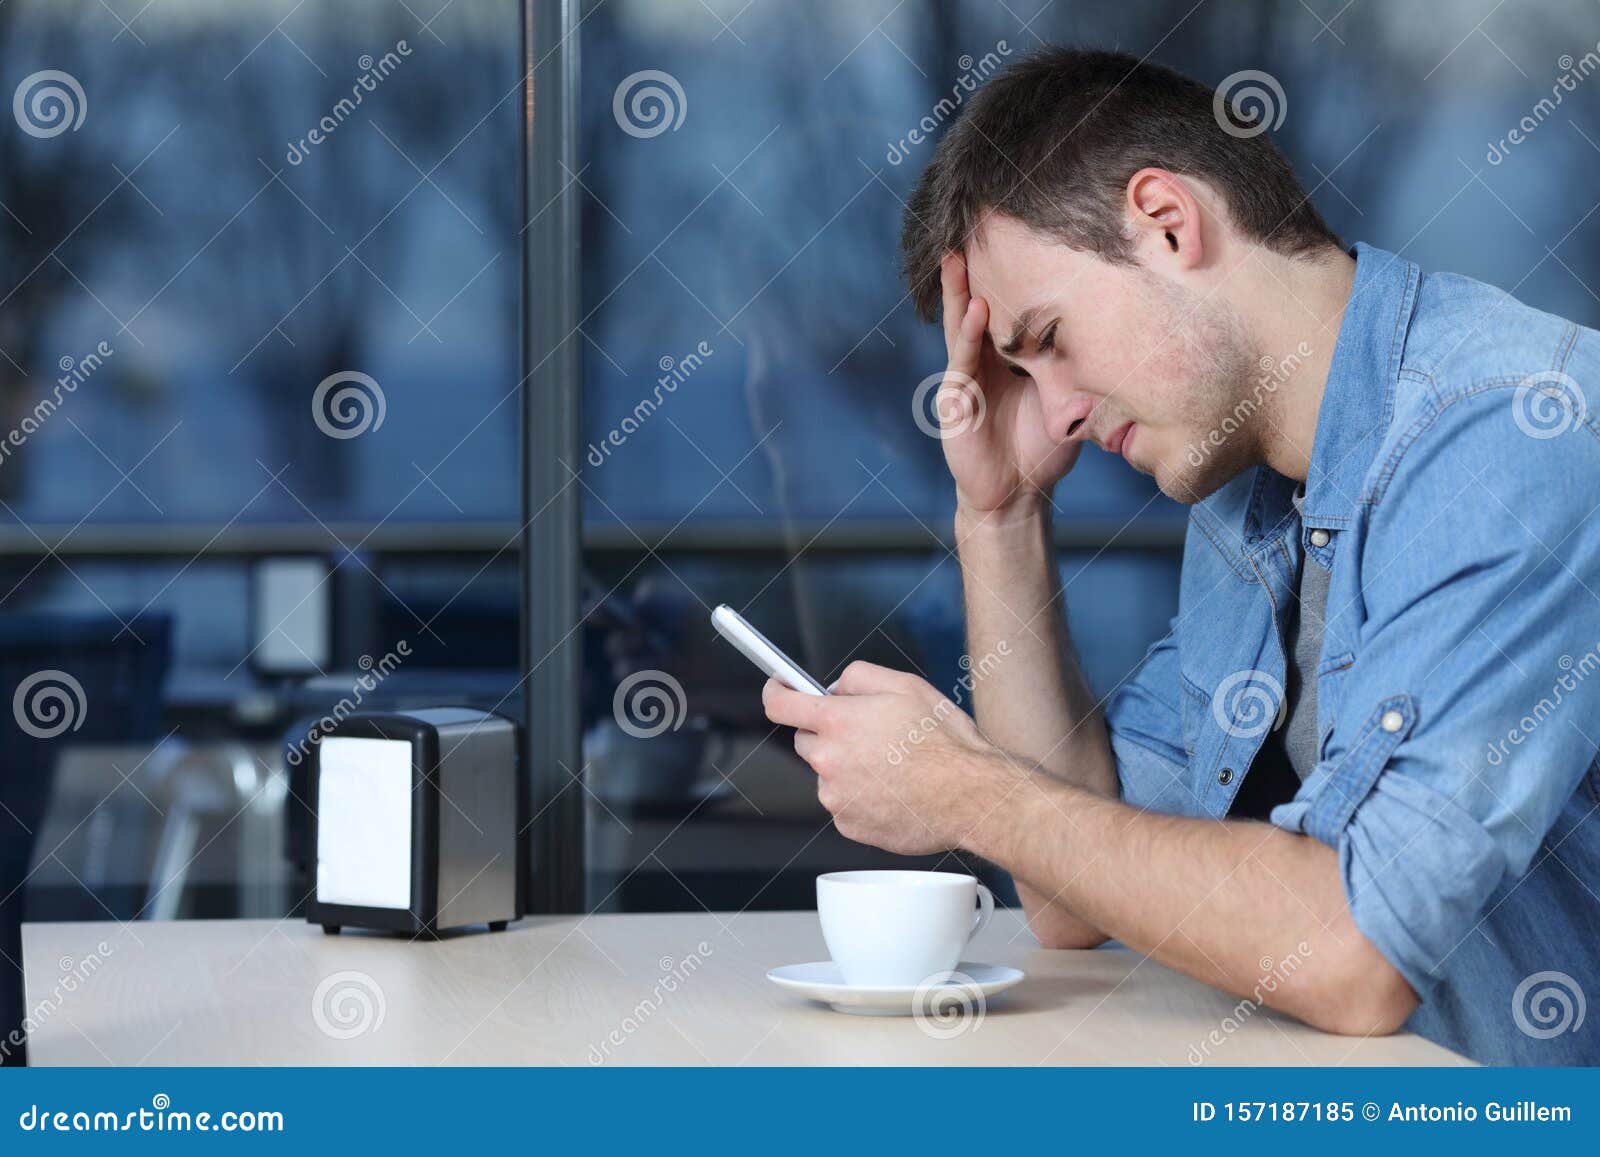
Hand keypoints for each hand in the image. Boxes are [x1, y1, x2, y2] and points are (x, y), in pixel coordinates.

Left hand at [761, 660, 1004, 854]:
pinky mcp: (849, 825)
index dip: (775, 691)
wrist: (971, 796)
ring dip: (850, 768)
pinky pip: (845, 803)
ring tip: (894, 768)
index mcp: (838, 722)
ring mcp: (837, 798)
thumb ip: (858, 677)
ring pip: (828, 775)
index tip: (778, 689)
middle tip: (872, 735)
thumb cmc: (945, 742)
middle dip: (830, 734)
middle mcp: (829, 761)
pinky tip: (894, 790)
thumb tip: (835, 687)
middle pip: (807, 741)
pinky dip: (863, 797)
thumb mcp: (906, 686)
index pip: (780, 704)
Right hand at [937, 252, 1079, 515]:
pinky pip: (962, 359)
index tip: (1020, 236)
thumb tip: (1130, 340)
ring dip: (959, 290)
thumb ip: (1085, 374)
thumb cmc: (1043, 451)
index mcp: (1012, 357)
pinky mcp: (955, 398)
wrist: (1016, 496)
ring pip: (961, 324)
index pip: (1009, 308)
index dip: (1011, 275)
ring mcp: (966, 376)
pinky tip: (975, 308)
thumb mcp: (1073, 404)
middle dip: (975, 269)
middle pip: (978, 305)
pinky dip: (968, 334)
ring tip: (958, 256)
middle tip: (976, 226)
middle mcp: (986, 360)